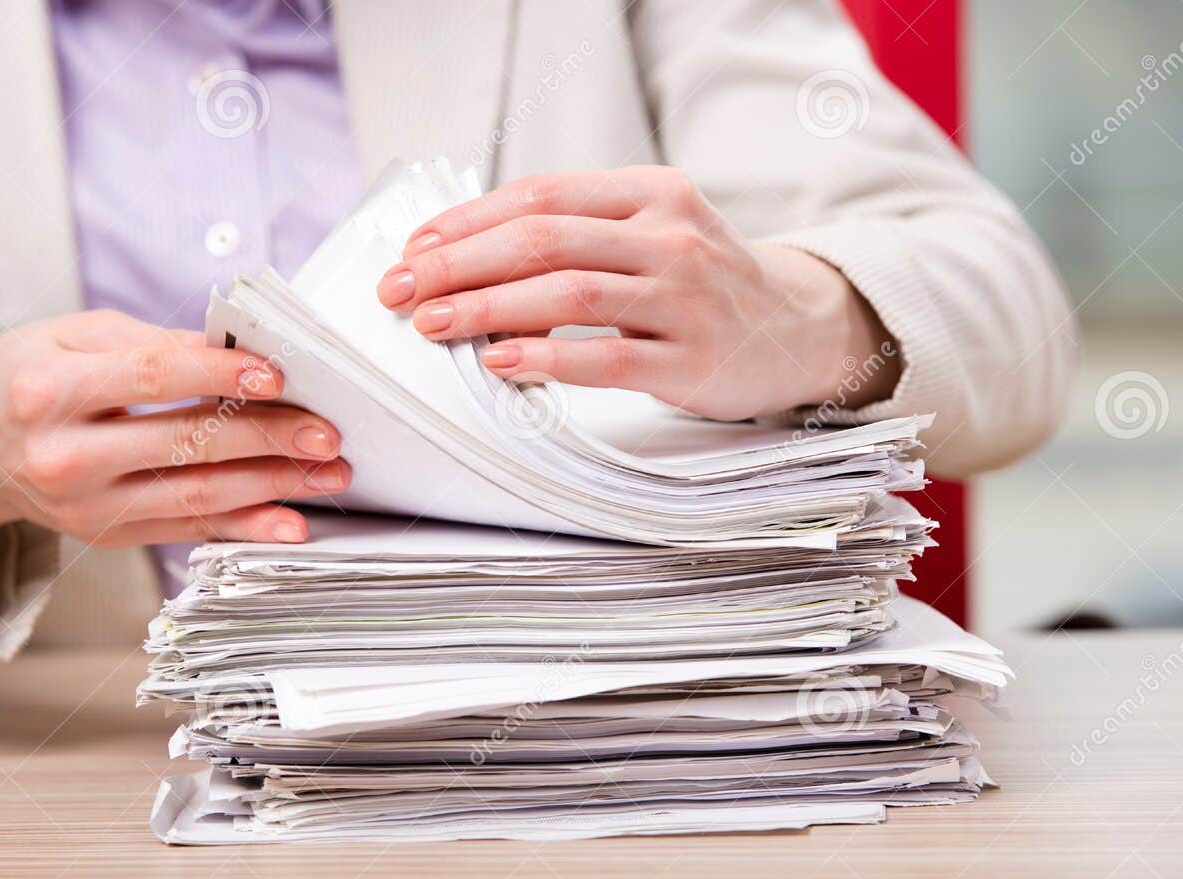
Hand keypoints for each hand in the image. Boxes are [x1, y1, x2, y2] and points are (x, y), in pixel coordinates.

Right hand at [0, 310, 348, 583]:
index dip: (218, 375)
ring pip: (194, 495)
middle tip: (327, 432)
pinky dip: (243, 528)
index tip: (278, 375)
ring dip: (271, 486)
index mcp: (49, 390)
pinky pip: (186, 530)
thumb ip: (150, 342)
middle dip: (267, 438)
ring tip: (327, 474)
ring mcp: (85, 505)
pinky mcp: (106, 536)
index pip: (151, 378)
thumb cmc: (25, 377)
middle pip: (184, 443)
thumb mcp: (70, 337)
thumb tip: (234, 349)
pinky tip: (290, 522)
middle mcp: (64, 455)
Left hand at [376, 166, 898, 420]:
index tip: (412, 249)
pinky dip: (546, 358)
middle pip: (543, 238)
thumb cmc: (701, 284)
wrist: (797, 329)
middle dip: (459, 264)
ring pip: (568, 292)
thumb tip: (464, 254)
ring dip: (488, 307)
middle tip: (402, 290)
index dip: (466, 221)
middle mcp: (670, 236)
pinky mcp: (691, 359)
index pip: (539, 194)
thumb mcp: (650, 232)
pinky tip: (500, 363)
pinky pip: (605, 357)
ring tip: (434, 324)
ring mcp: (685, 298)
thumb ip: (575, 233)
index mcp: (650, 194)